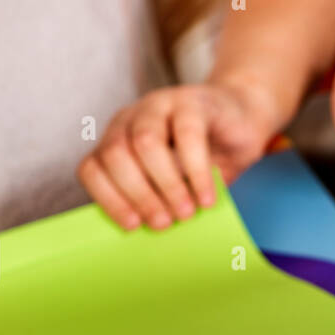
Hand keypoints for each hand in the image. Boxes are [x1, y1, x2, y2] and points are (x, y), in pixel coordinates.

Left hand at [78, 81, 276, 229]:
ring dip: (165, 185)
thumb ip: (161, 200)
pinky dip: (197, 172)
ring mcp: (159, 105)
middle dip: (138, 195)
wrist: (241, 121)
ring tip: (187, 213)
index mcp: (117, 141)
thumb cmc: (205, 160)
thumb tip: (154, 232)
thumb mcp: (177, 184)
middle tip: (163, 224)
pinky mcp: (191, 102)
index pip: (92, 167)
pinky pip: (188, 135)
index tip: (133, 226)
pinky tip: (207, 197)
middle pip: (115, 154)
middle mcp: (130, 120)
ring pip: (145, 142)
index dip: (108, 199)